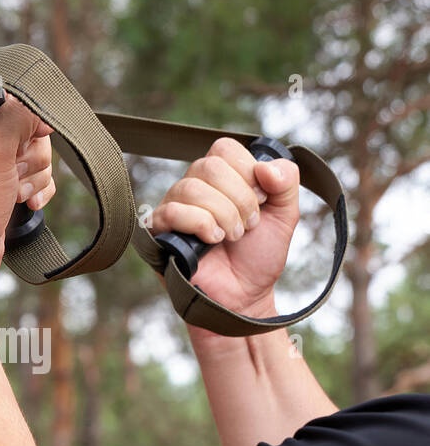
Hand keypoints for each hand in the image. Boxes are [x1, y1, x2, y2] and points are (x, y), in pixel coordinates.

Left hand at [0, 92, 54, 276]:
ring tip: (12, 192)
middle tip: (10, 171)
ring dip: (32, 174)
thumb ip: (19, 115)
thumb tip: (39, 111)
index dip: (21, 116)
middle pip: (24, 123)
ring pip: (33, 150)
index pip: (3, 93)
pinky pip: (33, 174)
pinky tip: (24, 202)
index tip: (20, 138)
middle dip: (27, 152)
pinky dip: (35, 188)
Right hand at [149, 137, 300, 318]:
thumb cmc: (259, 256)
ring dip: (222, 214)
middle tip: (248, 225)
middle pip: (209, 166)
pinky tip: (211, 240)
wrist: (244, 296)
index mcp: (221, 176)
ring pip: (192, 188)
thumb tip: (266, 166)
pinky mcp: (159, 231)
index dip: (246, 171)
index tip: (260, 201)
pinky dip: (200, 224)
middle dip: (239, 198)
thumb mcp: (286, 215)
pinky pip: (172, 211)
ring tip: (231, 237)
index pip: (224, 148)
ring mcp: (174, 207)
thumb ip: (287, 182)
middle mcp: (194, 186)